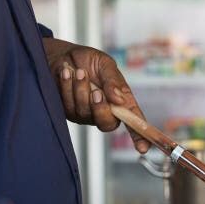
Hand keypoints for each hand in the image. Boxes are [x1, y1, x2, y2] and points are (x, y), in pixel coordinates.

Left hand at [42, 37, 149, 152]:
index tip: (143, 148)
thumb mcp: (105, 64)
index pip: (134, 122)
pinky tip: (66, 74)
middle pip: (107, 124)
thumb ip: (113, 80)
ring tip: (78, 71)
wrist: (61, 55)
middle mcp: (106, 112)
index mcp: (122, 102)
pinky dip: (67, 87)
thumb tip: (119, 99)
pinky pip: (69, 106)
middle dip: (100, 108)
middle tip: (96, 91)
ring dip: (80, 89)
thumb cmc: (87, 60)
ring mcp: (87, 115)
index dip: (140, 136)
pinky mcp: (69, 113)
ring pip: (85, 112)